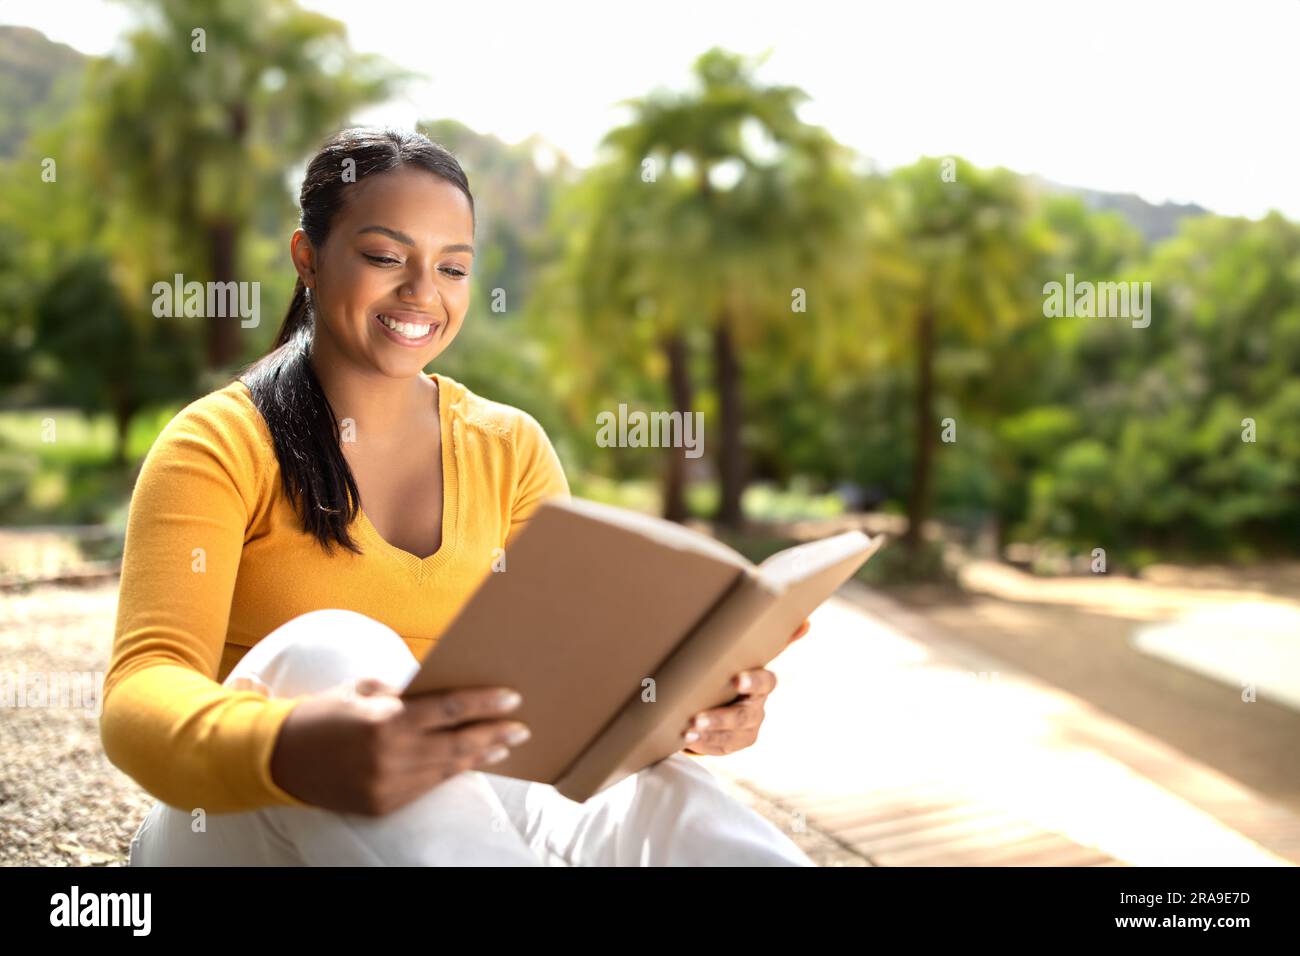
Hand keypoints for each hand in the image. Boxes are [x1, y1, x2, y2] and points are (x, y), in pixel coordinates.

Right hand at [269, 678, 530, 815]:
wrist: (279, 757)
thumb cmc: (324, 713)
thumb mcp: (364, 691)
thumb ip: (406, 694)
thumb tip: (446, 690)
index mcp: (386, 719)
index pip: (451, 709)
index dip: (486, 704)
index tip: (512, 699)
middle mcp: (391, 755)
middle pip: (458, 743)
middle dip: (494, 734)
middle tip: (521, 727)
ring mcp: (387, 785)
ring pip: (447, 769)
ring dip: (479, 756)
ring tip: (503, 745)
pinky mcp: (382, 805)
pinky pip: (426, 787)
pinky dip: (450, 774)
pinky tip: (468, 763)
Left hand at [680, 618, 809, 755]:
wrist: (728, 699)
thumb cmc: (737, 671)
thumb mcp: (749, 657)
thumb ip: (774, 642)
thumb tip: (806, 622)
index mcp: (762, 686)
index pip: (765, 683)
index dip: (753, 682)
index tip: (737, 680)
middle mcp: (757, 709)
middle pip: (742, 716)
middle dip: (720, 719)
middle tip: (697, 718)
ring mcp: (746, 730)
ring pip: (729, 735)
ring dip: (708, 734)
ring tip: (688, 731)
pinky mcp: (732, 744)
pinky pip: (719, 746)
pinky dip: (703, 744)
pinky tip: (687, 740)